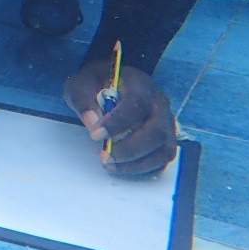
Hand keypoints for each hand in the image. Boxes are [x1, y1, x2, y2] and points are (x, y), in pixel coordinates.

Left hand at [63, 59, 176, 174]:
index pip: (137, 104)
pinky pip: (164, 158)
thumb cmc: (96, 82)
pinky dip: (146, 168)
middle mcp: (159, 103)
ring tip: (110, 165)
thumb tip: (93, 123)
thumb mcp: (81, 84)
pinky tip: (123, 167)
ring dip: (138, 163)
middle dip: (130, 149)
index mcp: (140, 84)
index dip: (118, 123)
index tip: (95, 135)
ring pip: (164, 148)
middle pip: (157, 130)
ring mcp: (167, 121)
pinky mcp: (166, 137)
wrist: (111, 81)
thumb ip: (83, 100)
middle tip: (104, 157)